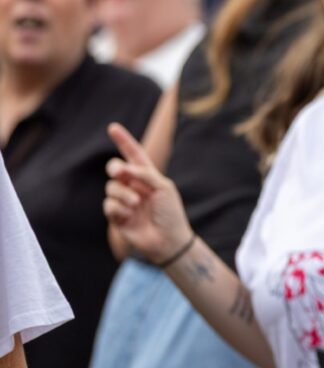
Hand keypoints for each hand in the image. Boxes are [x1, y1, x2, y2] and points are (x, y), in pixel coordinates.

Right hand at [102, 122, 192, 264]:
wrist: (168, 239)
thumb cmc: (170, 212)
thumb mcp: (163, 188)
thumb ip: (145, 174)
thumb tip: (124, 167)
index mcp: (147, 176)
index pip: (134, 155)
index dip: (124, 141)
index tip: (112, 127)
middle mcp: (133, 186)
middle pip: (115, 168)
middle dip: (115, 168)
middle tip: (120, 172)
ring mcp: (124, 200)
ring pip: (111, 187)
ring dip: (123, 194)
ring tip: (136, 203)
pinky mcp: (116, 215)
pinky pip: (108, 205)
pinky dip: (118, 208)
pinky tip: (129, 215)